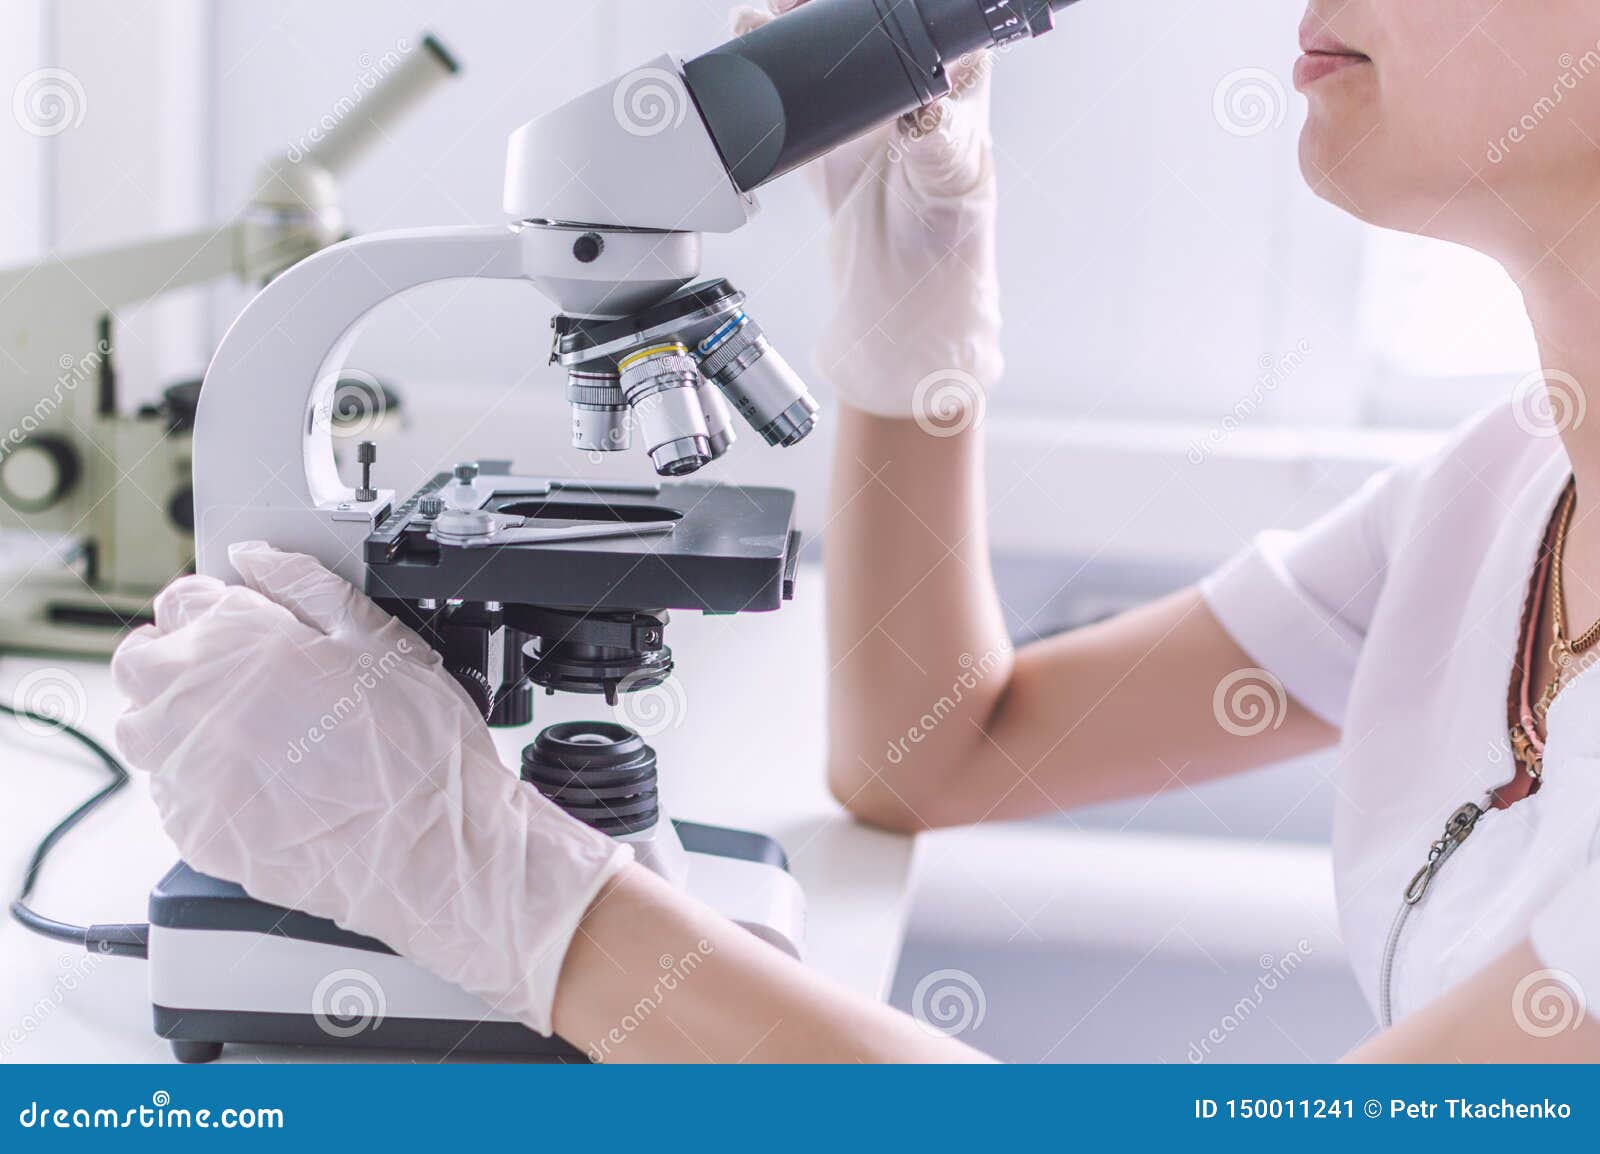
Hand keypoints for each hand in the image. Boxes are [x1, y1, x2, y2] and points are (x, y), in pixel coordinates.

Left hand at [112, 542, 630, 1035]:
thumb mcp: (380, 639)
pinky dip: (203, 780)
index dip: (221, 609)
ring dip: (180, 719)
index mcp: (235, 640)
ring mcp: (184, 771)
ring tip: (253, 733)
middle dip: (183, 659)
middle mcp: (191, 702)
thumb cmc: (418, 750)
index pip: (181, 600)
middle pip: (142, 662)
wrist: (429, 852)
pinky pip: (172, 791)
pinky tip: (265, 782)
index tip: (250, 628)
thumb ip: (306, 584)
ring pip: (145, 729)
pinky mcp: (192, 830)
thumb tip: (259, 557)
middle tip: (246, 678)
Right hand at [733, 0, 1002, 422]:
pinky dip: (765, 97)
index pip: (923, 12)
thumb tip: (920, 96)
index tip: (829, 3)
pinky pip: (792, 108)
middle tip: (780, 9)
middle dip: (816, 13)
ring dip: (785, 42)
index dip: (876, 4)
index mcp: (957, 82)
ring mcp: (865, 123)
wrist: (904, 331)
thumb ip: (936, 135)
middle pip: (860, 26)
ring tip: (754, 30)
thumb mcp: (950, 187)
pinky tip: (747, 91)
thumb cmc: (951, 260)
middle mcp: (911, 92)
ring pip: (821, 59)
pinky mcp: (828, 154)